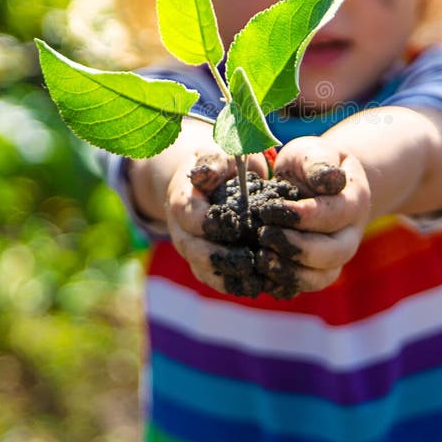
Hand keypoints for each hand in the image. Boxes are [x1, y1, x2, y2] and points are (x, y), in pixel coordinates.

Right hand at [164, 146, 268, 292]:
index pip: (190, 217)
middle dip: (221, 258)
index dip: (211, 224)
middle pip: (195, 250)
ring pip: (204, 271)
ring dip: (229, 279)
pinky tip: (259, 286)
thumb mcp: (218, 155)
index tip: (237, 226)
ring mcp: (192, 250)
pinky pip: (216, 281)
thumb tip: (204, 174)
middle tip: (248, 261)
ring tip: (256, 281)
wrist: (210, 180)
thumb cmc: (220, 166)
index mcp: (182, 201)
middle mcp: (182, 230)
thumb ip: (215, 162)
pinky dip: (236, 286)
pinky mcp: (204, 265)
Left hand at [264, 135, 370, 293]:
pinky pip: (306, 286)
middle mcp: (351, 234)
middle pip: (334, 252)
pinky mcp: (318, 271)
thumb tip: (329, 180)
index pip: (334, 214)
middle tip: (263, 235)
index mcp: (354, 201)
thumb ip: (319, 163)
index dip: (302, 216)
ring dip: (291, 272)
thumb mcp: (315, 151)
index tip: (268, 209)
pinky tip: (262, 275)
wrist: (317, 184)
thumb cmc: (312, 165)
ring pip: (322, 276)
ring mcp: (336, 256)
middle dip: (296, 248)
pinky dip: (284, 285)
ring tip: (260, 258)